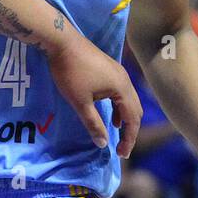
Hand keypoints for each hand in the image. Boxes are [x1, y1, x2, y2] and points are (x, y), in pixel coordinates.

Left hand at [47, 28, 141, 155]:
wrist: (62, 42)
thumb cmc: (70, 73)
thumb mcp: (80, 102)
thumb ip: (93, 124)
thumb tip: (103, 143)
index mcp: (122, 88)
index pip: (133, 119)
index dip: (129, 138)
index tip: (121, 154)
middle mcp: (125, 80)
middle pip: (135, 110)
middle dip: (130, 130)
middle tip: (121, 147)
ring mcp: (118, 73)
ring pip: (129, 101)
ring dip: (125, 118)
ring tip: (117, 133)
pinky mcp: (110, 69)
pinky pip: (121, 93)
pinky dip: (119, 107)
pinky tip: (110, 115)